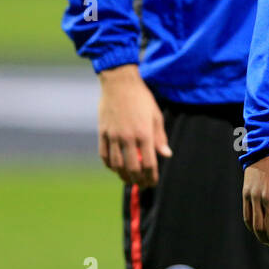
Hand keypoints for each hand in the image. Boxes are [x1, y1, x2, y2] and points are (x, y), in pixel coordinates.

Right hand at [97, 64, 171, 186]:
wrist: (120, 84)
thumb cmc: (142, 99)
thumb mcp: (156, 116)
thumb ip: (160, 138)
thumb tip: (166, 155)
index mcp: (144, 133)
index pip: (150, 163)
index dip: (152, 176)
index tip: (153, 182)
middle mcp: (128, 137)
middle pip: (132, 168)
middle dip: (138, 180)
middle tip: (142, 185)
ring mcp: (113, 136)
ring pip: (117, 165)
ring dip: (123, 176)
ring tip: (129, 180)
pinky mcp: (102, 133)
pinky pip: (104, 155)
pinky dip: (110, 165)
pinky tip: (115, 168)